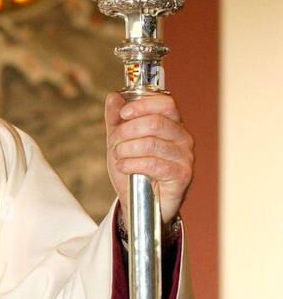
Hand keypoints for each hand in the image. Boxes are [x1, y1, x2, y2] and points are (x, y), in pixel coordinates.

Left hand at [105, 91, 193, 227]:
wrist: (139, 202)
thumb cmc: (134, 168)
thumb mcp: (120, 141)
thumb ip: (116, 119)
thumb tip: (114, 96)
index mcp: (172, 123)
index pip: (165, 103)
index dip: (142, 105)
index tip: (123, 114)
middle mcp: (182, 137)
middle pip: (154, 122)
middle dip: (127, 131)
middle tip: (115, 142)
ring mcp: (185, 156)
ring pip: (151, 143)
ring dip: (126, 150)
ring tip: (118, 156)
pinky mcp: (182, 175)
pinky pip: (154, 164)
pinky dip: (132, 164)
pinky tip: (124, 167)